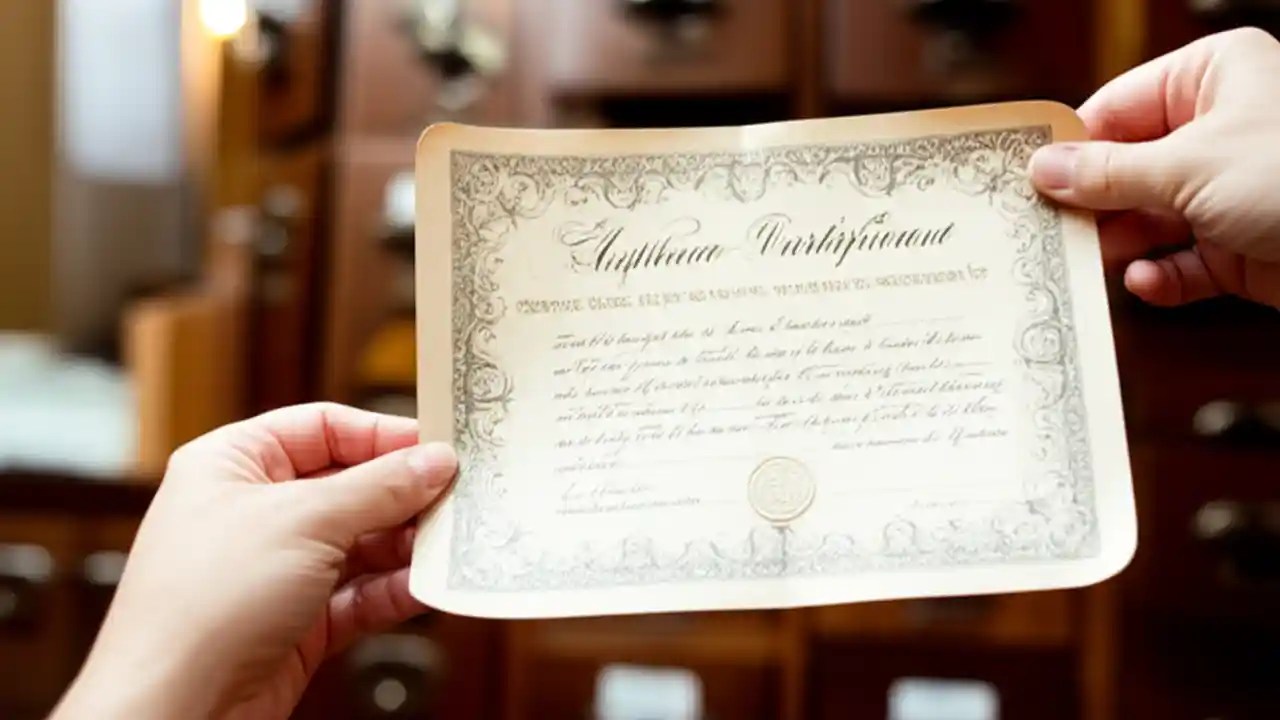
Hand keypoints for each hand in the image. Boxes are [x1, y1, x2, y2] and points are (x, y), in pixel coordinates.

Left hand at [52, 404, 456, 719]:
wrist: (174, 710)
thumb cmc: (203, 604)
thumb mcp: (304, 521)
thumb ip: (379, 487)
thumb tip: (434, 461)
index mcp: (233, 464)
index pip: (321, 427)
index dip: (381, 434)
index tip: (436, 445)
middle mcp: (254, 512)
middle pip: (350, 486)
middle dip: (403, 495)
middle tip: (457, 495)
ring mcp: (277, 571)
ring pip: (362, 543)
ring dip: (407, 545)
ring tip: (449, 543)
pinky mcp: (298, 623)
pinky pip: (360, 594)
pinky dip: (395, 590)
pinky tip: (426, 586)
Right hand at [1030, 27, 1279, 307]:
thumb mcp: (1190, 167)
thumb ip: (1108, 172)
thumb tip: (1043, 168)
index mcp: (1213, 79)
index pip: (1117, 107)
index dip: (1070, 145)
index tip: (1023, 179)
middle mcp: (1220, 130)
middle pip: (1127, 167)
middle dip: (1090, 203)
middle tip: (1043, 230)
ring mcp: (1230, 191)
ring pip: (1148, 218)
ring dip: (1118, 245)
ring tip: (1083, 264)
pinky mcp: (1240, 246)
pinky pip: (1183, 261)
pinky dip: (1161, 277)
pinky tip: (1145, 283)